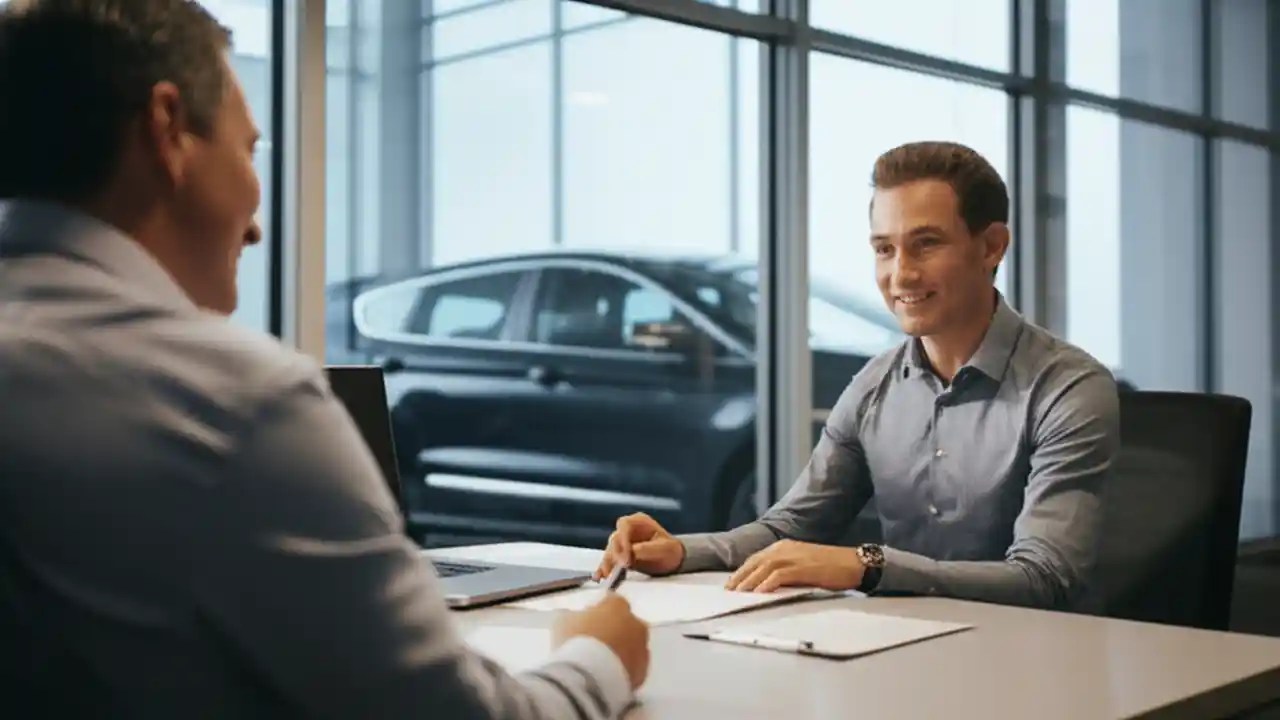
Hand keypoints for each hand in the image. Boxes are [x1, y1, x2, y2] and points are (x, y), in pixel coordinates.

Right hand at [551, 593, 649, 689]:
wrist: (590, 678)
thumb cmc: (575, 642)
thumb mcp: (562, 622)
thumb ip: (572, 616)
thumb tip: (573, 617)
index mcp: (617, 606)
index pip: (611, 601)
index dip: (597, 610)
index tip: (585, 620)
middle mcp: (636, 624)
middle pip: (626, 623)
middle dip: (613, 630)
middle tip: (594, 642)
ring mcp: (642, 650)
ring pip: (632, 647)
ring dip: (620, 651)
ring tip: (599, 664)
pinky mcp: (642, 673)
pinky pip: (632, 668)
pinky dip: (622, 670)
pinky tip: (607, 677)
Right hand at [593, 513, 684, 580]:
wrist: (673, 561)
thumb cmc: (671, 550)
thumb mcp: (664, 548)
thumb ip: (648, 548)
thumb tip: (632, 551)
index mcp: (638, 521)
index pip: (624, 525)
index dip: (623, 539)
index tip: (627, 555)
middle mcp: (627, 530)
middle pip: (614, 538)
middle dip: (615, 553)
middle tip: (620, 567)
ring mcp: (622, 543)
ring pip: (609, 551)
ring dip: (607, 563)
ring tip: (606, 575)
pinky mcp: (619, 556)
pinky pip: (609, 561)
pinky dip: (604, 569)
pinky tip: (599, 577)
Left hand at [725, 539, 863, 592]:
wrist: (853, 563)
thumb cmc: (831, 566)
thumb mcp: (802, 563)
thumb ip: (785, 569)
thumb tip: (767, 584)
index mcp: (785, 546)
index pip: (757, 558)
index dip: (743, 570)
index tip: (732, 583)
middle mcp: (785, 548)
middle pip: (756, 561)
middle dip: (740, 576)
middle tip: (728, 591)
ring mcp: (794, 557)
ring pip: (764, 568)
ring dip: (749, 581)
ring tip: (738, 594)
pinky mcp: (803, 568)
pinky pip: (779, 576)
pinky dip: (767, 584)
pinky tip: (759, 594)